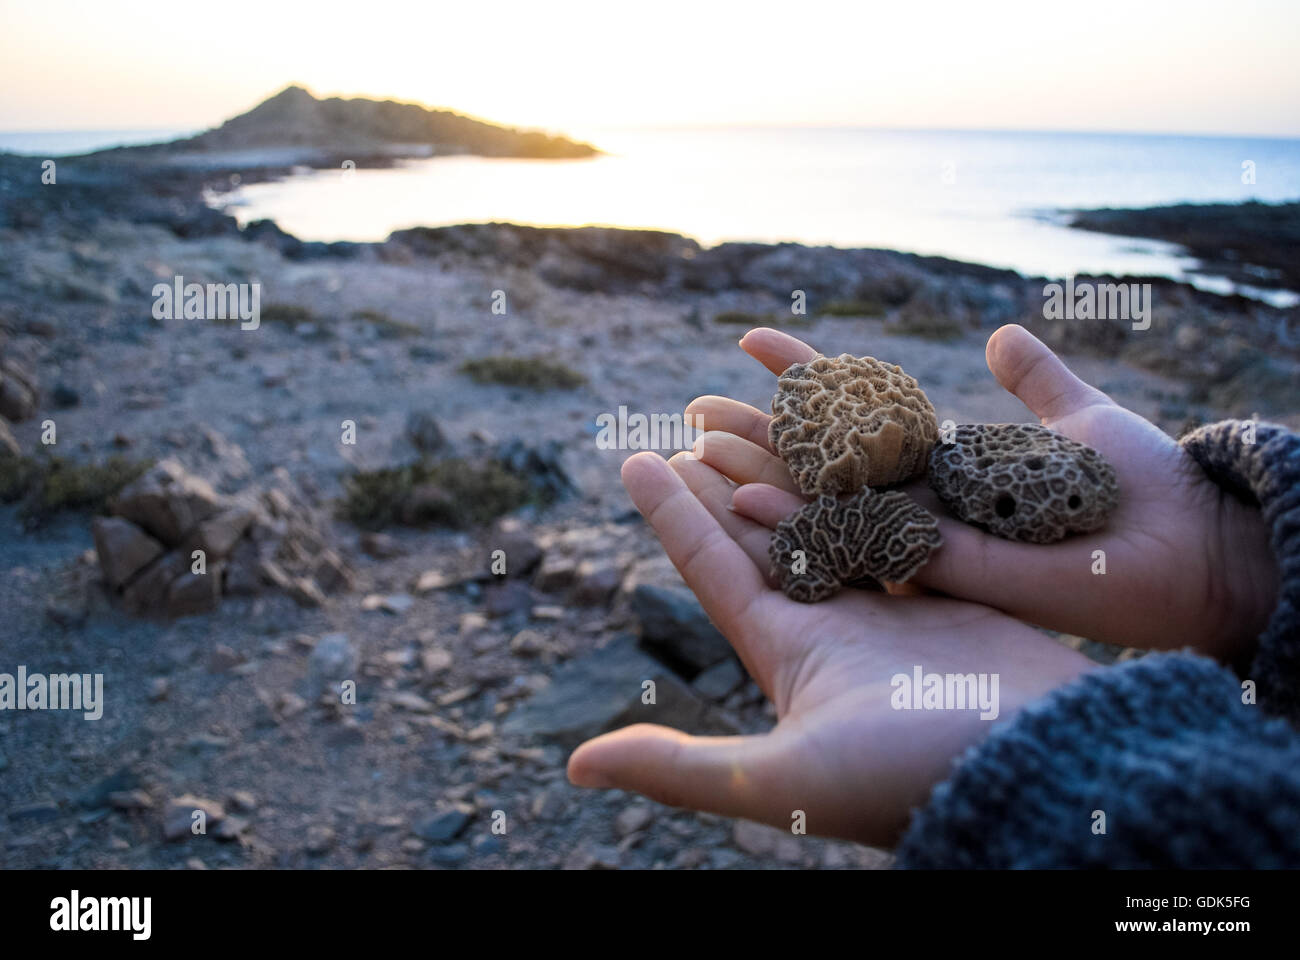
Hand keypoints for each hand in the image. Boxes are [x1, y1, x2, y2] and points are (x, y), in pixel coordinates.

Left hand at [567, 449, 1091, 845]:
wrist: (1042, 773)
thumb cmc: (911, 779)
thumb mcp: (783, 780)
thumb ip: (682, 768)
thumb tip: (575, 766)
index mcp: (790, 653)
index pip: (714, 567)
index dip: (674, 514)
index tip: (635, 458)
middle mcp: (836, 625)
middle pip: (764, 530)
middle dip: (723, 474)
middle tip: (689, 417)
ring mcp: (897, 602)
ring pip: (833, 512)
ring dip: (792, 459)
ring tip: (763, 409)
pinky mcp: (957, 584)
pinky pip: (901, 510)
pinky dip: (875, 470)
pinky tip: (856, 425)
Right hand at [689, 325, 1277, 663]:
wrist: (1191, 547)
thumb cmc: (1143, 487)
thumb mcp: (1080, 422)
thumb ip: (1037, 384)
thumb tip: (1002, 336)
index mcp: (950, 462)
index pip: (860, 411)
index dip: (804, 374)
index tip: (750, 337)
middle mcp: (927, 501)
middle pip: (822, 462)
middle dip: (758, 433)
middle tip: (692, 409)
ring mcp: (928, 536)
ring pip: (822, 502)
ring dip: (755, 473)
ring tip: (692, 448)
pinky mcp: (941, 569)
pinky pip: (853, 543)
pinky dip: (797, 524)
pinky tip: (742, 501)